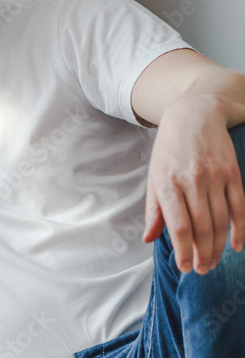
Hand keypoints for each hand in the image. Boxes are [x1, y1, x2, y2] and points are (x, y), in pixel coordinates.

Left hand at [143, 96, 244, 274]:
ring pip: (221, 221)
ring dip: (219, 247)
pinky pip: (239, 207)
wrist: (193, 115)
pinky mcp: (233, 173)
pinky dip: (240, 229)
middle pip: (202, 228)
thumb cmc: (168, 151)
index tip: (185, 268)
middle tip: (202, 270)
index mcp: (167, 183)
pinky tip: (237, 246)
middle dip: (203, 254)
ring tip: (213, 263)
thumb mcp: (153, 176)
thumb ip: (154, 209)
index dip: (184, 251)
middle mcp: (191, 180)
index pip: (179, 226)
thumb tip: (150, 239)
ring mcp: (215, 177)